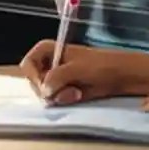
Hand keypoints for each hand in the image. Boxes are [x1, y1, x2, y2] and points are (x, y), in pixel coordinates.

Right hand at [20, 40, 148, 104]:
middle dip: (48, 89)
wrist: (121, 75)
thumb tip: (44, 91)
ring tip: (76, 93)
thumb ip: (57, 77)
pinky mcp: (64, 89)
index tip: (43, 86)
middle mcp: (49, 63)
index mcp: (47, 49)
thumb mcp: (77, 68)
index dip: (33, 76)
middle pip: (33, 81)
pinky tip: (77, 96)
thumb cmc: (100, 64)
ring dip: (59, 96)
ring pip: (44, 92)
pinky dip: (64, 100)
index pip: (27, 64)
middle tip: (65, 92)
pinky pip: (55, 99)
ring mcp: (56, 77)